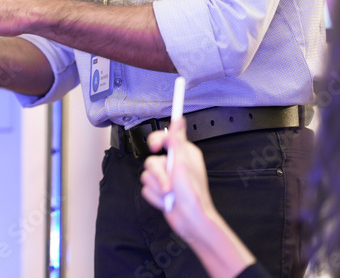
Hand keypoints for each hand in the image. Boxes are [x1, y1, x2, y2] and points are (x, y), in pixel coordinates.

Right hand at [140, 119, 256, 276]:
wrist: (191, 221)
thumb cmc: (193, 194)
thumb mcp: (183, 163)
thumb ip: (177, 140)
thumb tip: (179, 119)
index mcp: (183, 154)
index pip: (164, 137)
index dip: (156, 140)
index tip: (155, 146)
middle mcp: (174, 164)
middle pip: (151, 159)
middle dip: (158, 175)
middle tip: (169, 184)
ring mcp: (165, 178)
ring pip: (147, 175)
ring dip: (158, 187)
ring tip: (170, 195)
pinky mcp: (159, 190)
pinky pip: (146, 188)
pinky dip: (156, 197)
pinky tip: (167, 201)